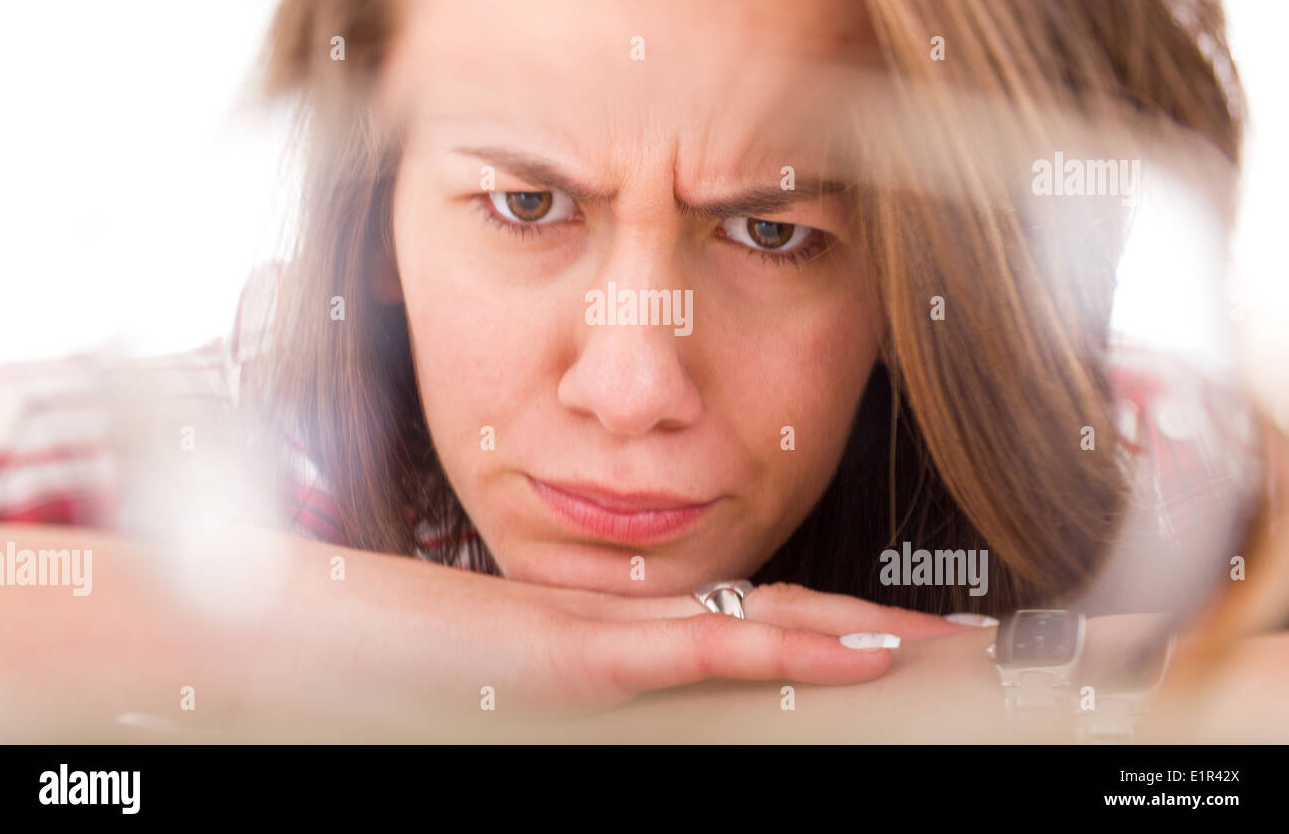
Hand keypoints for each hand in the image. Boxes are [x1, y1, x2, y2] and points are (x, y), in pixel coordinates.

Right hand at [430, 575, 977, 717]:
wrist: (330, 629)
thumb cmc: (417, 665)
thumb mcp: (527, 684)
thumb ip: (595, 681)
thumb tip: (637, 684)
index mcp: (633, 634)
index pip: (759, 623)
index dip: (840, 627)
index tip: (910, 639)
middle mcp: (641, 624)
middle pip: (788, 617)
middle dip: (883, 629)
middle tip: (971, 639)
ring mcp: (619, 634)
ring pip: (771, 626)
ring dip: (870, 634)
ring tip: (954, 644)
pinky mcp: (591, 656)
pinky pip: (709, 650)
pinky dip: (793, 650)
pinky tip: (860, 653)